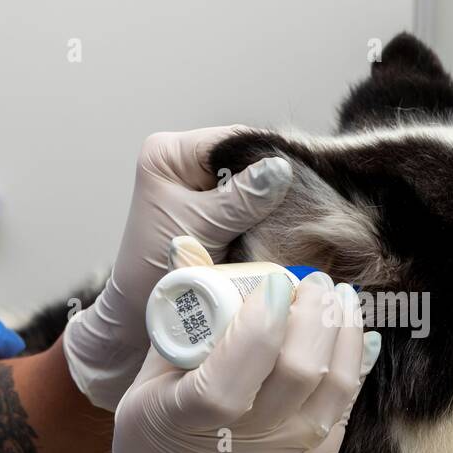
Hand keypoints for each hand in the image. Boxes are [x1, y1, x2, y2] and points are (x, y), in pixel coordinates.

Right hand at [28, 241, 380, 452]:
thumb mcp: (142, 395)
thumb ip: (176, 328)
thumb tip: (188, 251)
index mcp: (187, 424)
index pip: (237, 366)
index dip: (264, 319)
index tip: (279, 283)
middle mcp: (244, 450)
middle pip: (299, 372)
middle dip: (315, 315)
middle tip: (315, 284)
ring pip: (334, 391)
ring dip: (345, 337)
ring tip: (341, 302)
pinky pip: (339, 417)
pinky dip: (348, 373)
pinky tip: (346, 343)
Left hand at [62, 127, 293, 409]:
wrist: (142, 314)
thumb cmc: (156, 270)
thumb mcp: (202, 226)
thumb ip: (242, 198)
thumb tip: (282, 168)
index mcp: (170, 153)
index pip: (232, 139)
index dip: (268, 154)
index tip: (305, 174)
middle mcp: (186, 162)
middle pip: (246, 159)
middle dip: (275, 180)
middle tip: (310, 199)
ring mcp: (202, 187)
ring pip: (254, 183)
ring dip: (276, 201)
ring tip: (303, 214)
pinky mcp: (217, 212)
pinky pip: (252, 205)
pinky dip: (269, 217)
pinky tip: (289, 226)